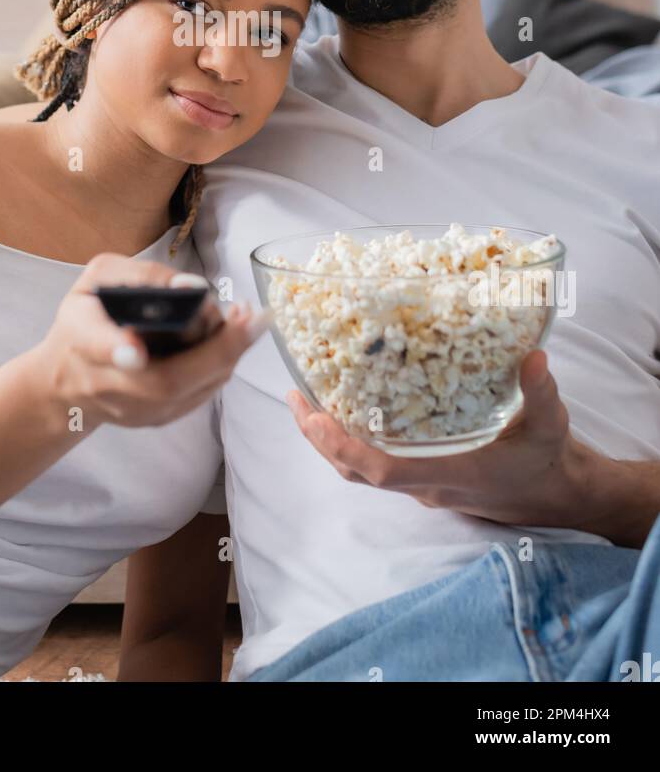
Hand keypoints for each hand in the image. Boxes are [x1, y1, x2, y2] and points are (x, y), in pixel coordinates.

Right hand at [33, 252, 262, 432]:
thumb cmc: (86, 321)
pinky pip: (200, 393)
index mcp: (84, 342)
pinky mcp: (158, 419)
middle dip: (216, 349)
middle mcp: (108, 383)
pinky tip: (237, 336)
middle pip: (164, 380)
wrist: (68, 382)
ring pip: (191, 389)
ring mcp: (135, 410)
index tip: (135, 352)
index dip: (117, 349)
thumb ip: (138, 276)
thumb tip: (188, 286)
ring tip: (250, 319)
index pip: (99, 348)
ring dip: (229, 354)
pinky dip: (224, 364)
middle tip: (251, 316)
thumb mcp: (95, 282)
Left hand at [287, 349, 599, 530]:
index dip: (344, 448)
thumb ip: (542, 391)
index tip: (315, 419)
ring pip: (362, 471)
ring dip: (330, 441)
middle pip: (357, 473)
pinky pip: (377, 464)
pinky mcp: (425, 477)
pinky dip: (353, 441)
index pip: (384, 472)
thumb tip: (535, 356)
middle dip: (321, 439)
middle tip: (296, 399)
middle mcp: (427, 485)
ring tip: (306, 402)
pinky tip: (348, 408)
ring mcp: (423, 484)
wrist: (557, 497)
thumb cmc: (548, 461)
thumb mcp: (550, 423)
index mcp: (450, 474)